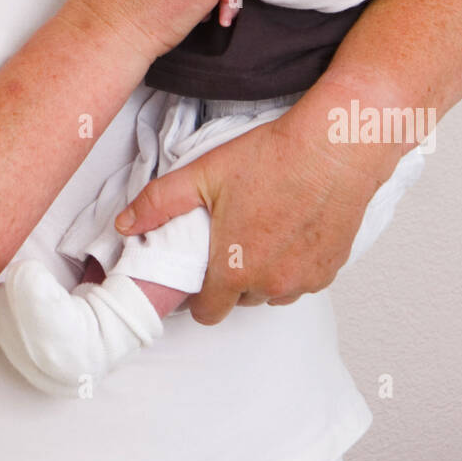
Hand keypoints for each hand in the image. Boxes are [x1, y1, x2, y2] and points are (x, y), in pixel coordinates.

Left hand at [113, 79, 402, 320]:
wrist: (336, 147)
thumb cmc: (274, 158)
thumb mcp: (203, 174)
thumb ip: (158, 204)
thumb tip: (124, 225)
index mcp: (234, 271)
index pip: (207, 313)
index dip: (197, 295)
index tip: (198, 272)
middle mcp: (271, 285)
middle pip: (240, 299)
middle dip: (231, 277)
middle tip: (230, 237)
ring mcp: (305, 280)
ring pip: (273, 291)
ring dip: (264, 273)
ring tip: (261, 229)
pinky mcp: (331, 269)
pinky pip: (303, 280)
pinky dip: (294, 264)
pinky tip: (290, 229)